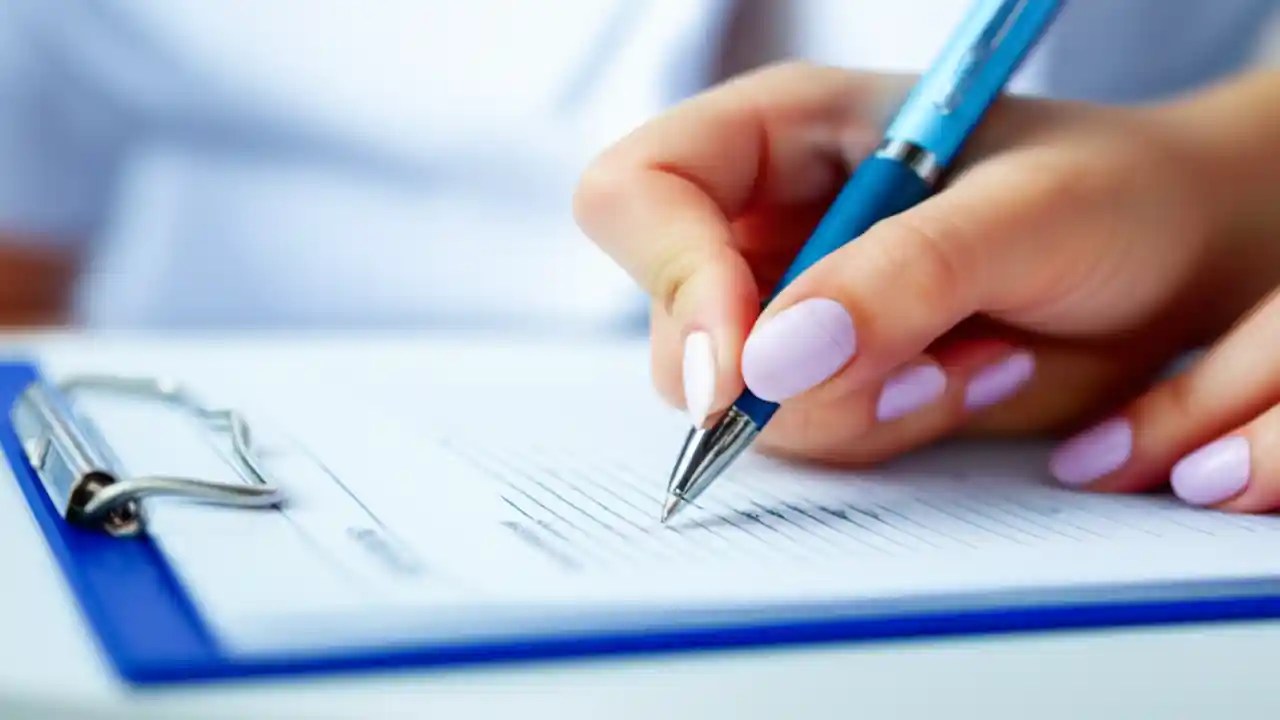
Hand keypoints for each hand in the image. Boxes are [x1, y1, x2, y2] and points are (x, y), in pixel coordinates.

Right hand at [573, 64, 1279, 500]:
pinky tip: (971, 376)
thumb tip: (768, 362)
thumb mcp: (1021, 214)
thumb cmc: (1112, 193)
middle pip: (679, 328)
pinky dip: (893, 431)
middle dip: (792, 374)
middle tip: (922, 360)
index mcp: (780, 133)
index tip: (744, 364)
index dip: (672, 277)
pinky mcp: (833, 380)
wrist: (1174, 259)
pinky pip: (812, 442)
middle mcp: (767, 224)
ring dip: (863, 407)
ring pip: (745, 406)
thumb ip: (898, 276)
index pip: (641, 192)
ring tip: (974, 356)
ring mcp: (793, 311)